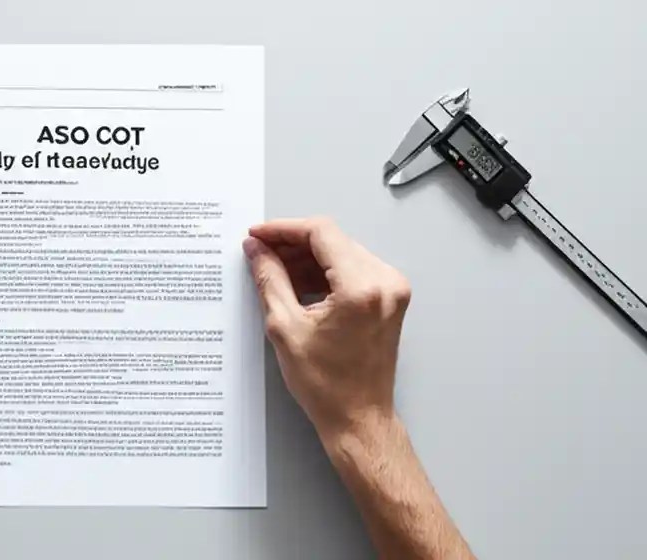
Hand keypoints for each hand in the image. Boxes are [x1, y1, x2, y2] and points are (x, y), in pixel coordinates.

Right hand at [243, 217, 410, 441]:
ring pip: (341, 253)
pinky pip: (352, 269)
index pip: (321, 233)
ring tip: (273, 269)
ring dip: (307, 258)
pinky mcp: (389, 298)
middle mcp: (384, 282)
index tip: (258, 235)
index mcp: (361, 287)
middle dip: (292, 244)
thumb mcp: (284, 326)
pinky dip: (324, 272)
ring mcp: (391, 289)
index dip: (283, 229)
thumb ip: (269, 278)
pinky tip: (297, 282)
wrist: (358, 417)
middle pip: (332, 240)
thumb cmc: (326, 384)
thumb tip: (257, 249)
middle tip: (260, 252)